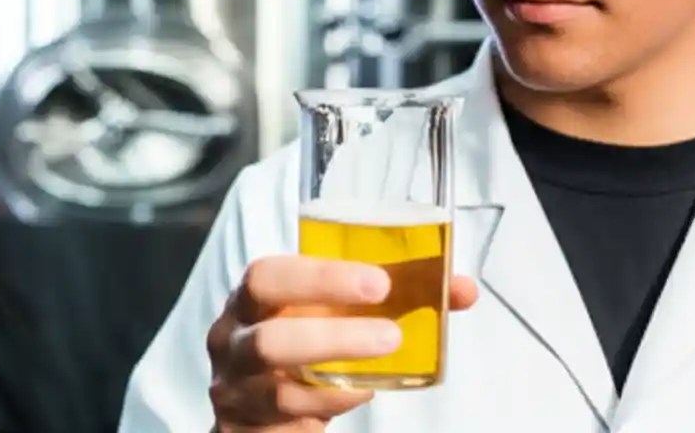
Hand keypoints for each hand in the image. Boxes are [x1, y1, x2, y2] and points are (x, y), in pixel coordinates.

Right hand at [207, 255, 479, 431]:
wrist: (254, 403)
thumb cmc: (300, 343)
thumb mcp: (327, 313)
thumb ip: (389, 298)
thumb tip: (463, 288)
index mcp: (249, 301)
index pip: (266, 277)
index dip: (320, 278)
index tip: (379, 282)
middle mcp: (232, 344)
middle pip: (269, 341)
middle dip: (334, 337)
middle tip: (392, 335)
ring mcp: (236, 393)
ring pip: (281, 394)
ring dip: (338, 385)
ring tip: (380, 375)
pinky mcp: (246, 432)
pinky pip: (288, 427)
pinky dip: (326, 411)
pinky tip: (355, 397)